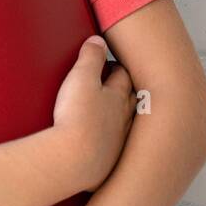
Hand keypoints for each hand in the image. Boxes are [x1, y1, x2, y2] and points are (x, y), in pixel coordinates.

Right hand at [51, 35, 135, 193]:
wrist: (73, 161)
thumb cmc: (77, 117)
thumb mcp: (81, 78)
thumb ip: (90, 57)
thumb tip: (98, 41)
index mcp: (118, 96)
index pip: (123, 76)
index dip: (116, 68)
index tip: (110, 64)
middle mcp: (124, 119)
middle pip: (131, 100)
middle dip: (127, 91)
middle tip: (119, 85)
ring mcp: (119, 143)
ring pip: (127, 126)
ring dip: (123, 118)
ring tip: (116, 115)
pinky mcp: (110, 164)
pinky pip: (115, 151)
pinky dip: (113, 144)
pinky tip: (107, 147)